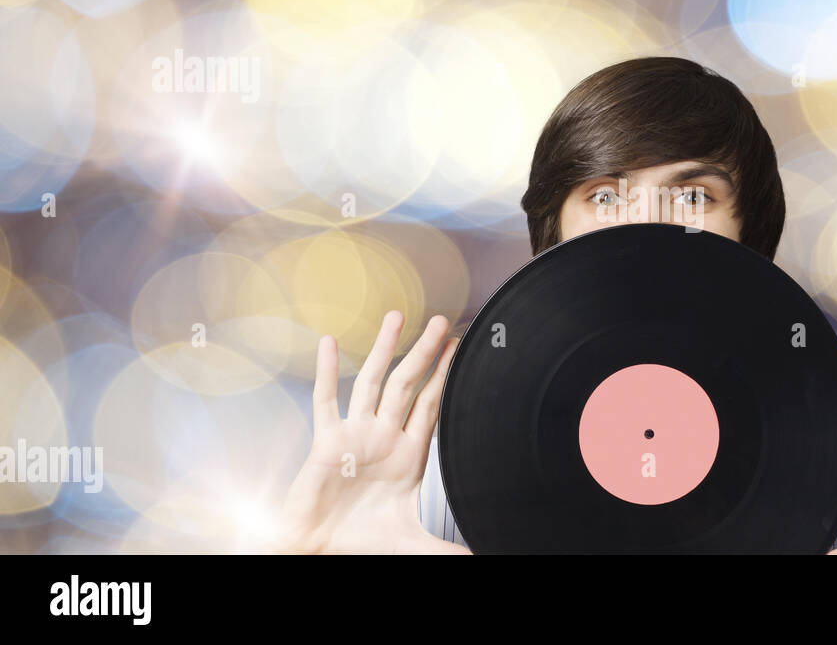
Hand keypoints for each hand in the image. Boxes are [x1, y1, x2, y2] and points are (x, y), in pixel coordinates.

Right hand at [274, 310, 470, 553]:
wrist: (318, 546)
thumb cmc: (361, 540)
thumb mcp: (411, 543)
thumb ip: (444, 552)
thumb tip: (479, 560)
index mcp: (407, 454)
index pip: (431, 406)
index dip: (444, 377)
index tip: (458, 347)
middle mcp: (383, 436)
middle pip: (409, 385)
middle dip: (424, 354)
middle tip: (442, 320)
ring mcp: (354, 434)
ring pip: (373, 383)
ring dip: (385, 350)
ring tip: (398, 316)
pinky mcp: (326, 440)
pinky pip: (327, 400)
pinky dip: (328, 371)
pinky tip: (331, 343)